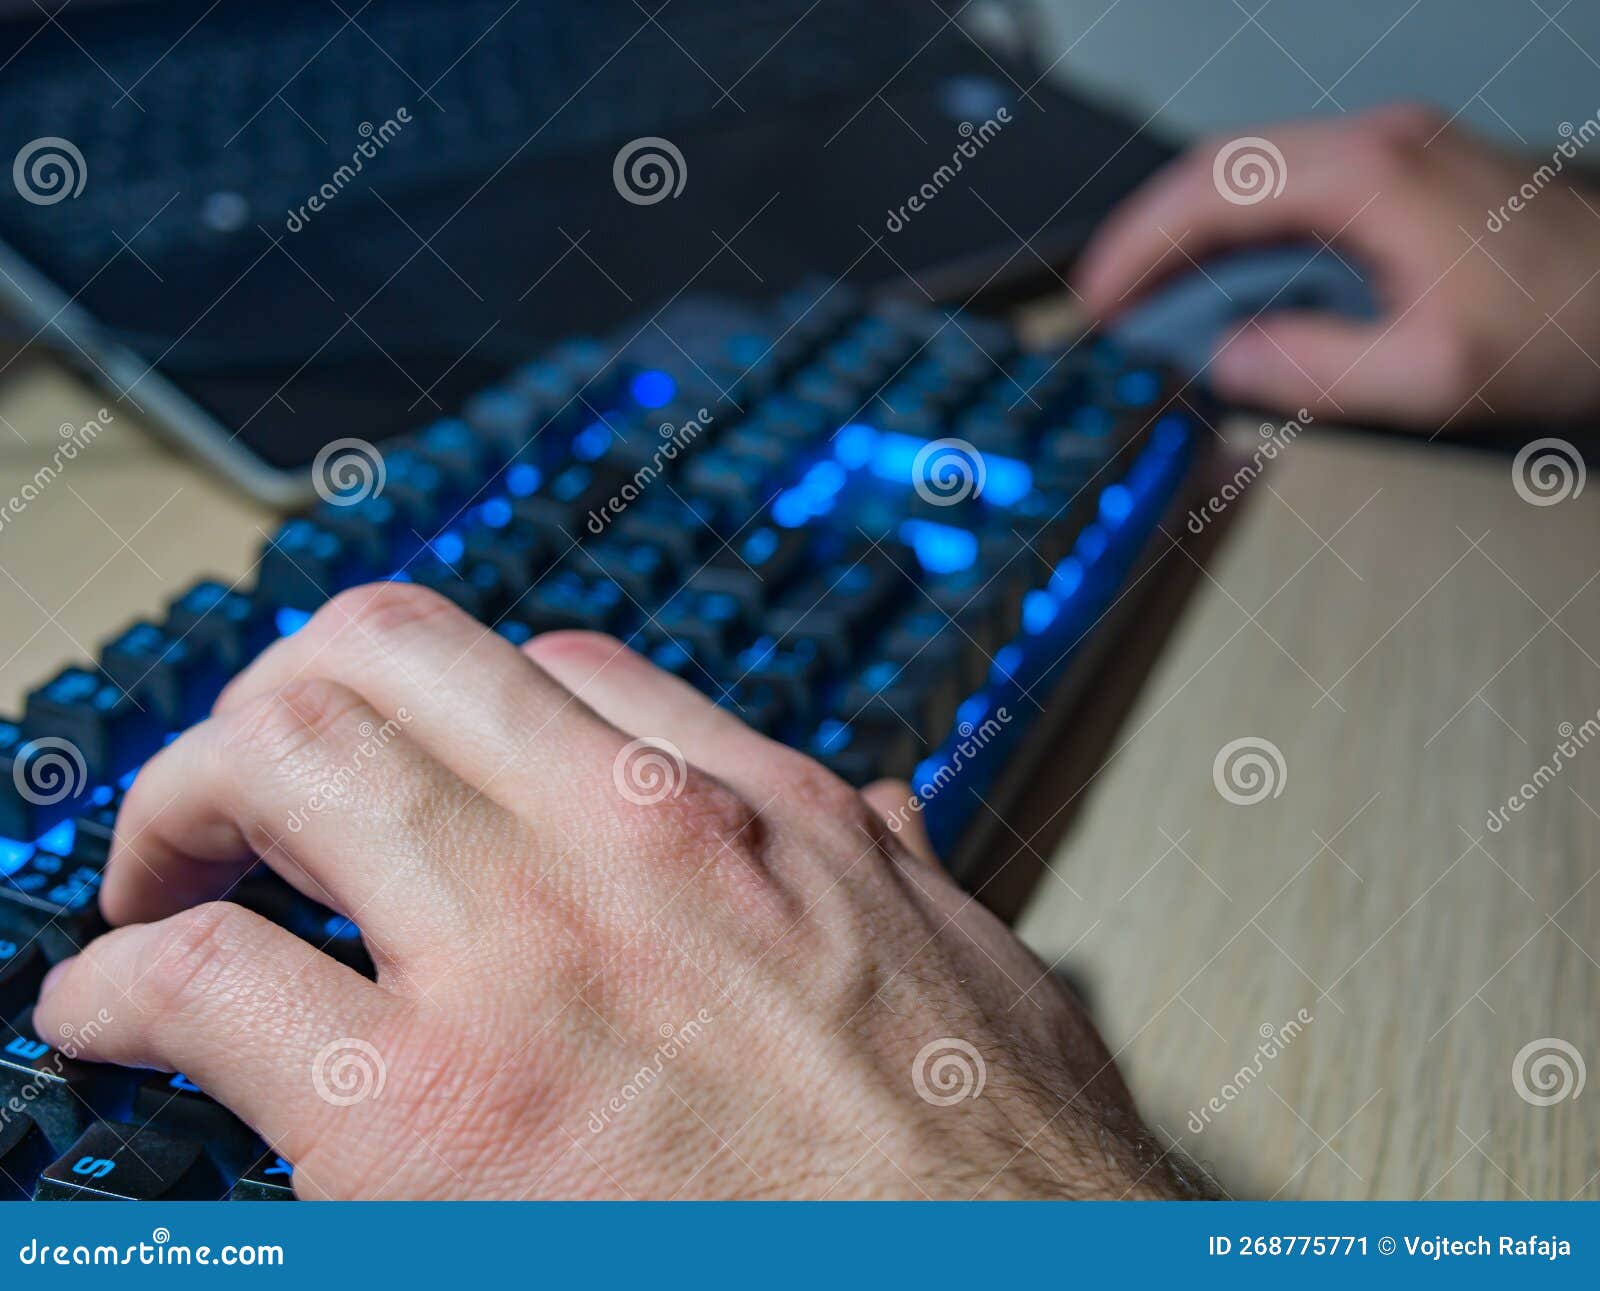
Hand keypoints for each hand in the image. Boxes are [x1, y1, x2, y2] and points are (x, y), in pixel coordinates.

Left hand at [34, 584, 1194, 1198]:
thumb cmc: (998, 1170)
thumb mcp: (978, 965)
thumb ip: (896, 867)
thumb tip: (880, 811)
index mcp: (758, 808)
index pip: (559, 667)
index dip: (462, 706)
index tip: (426, 764)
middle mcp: (636, 838)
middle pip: (390, 653)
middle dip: (286, 692)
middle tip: (247, 775)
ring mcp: (525, 955)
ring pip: (286, 752)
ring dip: (185, 795)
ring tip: (157, 865)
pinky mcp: (423, 1114)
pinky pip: (202, 979)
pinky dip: (120, 979)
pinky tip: (108, 1011)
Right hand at [1074, 103, 1599, 428]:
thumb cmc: (1568, 324)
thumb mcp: (1430, 376)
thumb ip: (1313, 370)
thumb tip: (1226, 361)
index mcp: (1372, 177)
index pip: (1216, 189)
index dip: (1141, 243)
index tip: (1099, 297)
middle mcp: (1379, 144)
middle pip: (1223, 167)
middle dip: (1150, 233)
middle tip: (1107, 301)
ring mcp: (1395, 152)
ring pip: (1255, 172)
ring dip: (1192, 231)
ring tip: (1151, 296)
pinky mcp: (1407, 175)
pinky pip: (1294, 188)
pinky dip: (1241, 232)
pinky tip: (1227, 280)